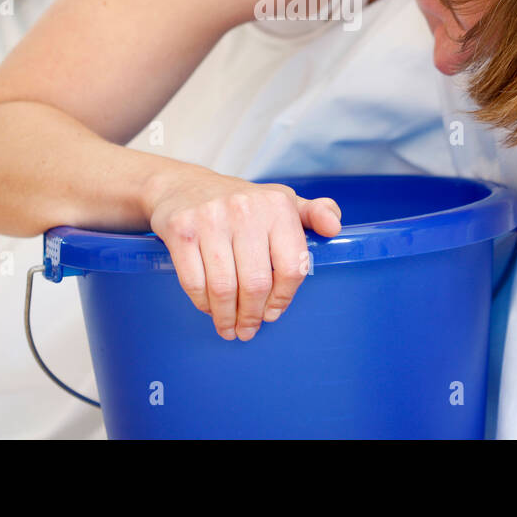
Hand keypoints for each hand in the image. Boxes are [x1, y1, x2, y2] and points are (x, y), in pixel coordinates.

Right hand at [145, 169, 341, 339]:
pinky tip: (209, 308)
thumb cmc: (240, 202)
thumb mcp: (280, 200)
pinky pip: (194, 282)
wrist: (184, 186)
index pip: (291, 266)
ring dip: (226, 317)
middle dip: (252, 315)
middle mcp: (245, 209)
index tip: (273, 313)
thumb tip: (335, 228)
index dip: (283, 298)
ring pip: (224, 288)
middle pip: (256, 284)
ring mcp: (211, 219)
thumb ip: (314, 214)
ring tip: (229, 328)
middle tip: (248, 330)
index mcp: (277, 205)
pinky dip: (203, 303)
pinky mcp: (181, 230)